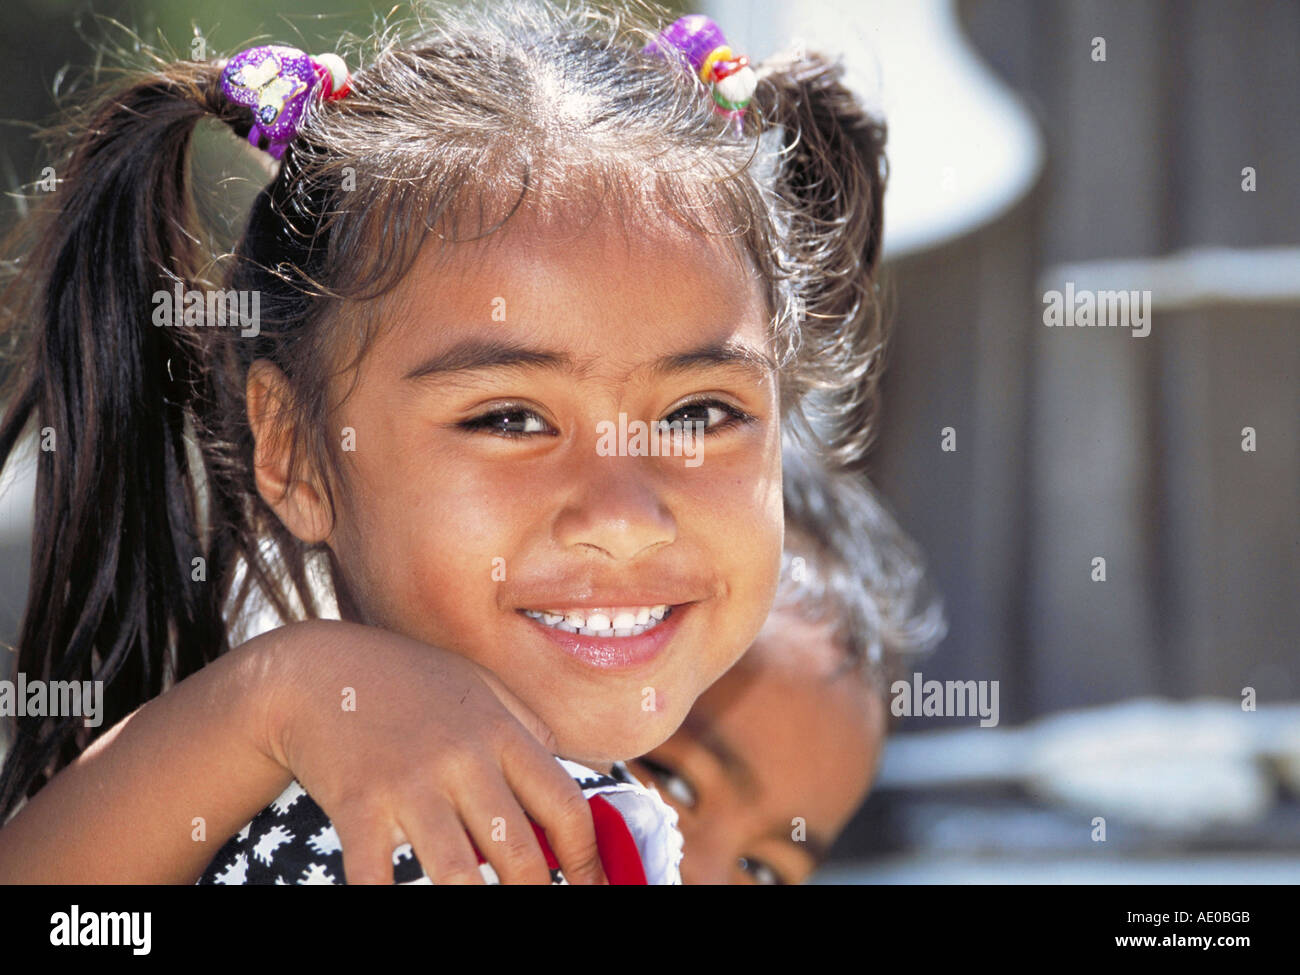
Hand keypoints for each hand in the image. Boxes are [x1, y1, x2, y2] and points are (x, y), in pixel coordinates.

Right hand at [256, 619, 607, 884]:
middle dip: (536, 894)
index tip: (592, 885)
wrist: (316, 671)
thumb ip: (525, 724)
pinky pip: (378, 878)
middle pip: (518, 851)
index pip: (565, 804)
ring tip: (484, 913)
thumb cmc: (406, 680)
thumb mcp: (477, 684)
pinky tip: (399, 904)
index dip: (586, 857)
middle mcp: (462, 758)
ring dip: (476, 907)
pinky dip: (388, 901)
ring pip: (458, 874)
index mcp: (499, 732)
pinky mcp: (359, 806)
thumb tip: (567, 770)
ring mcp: (410, 784)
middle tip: (539, 909)